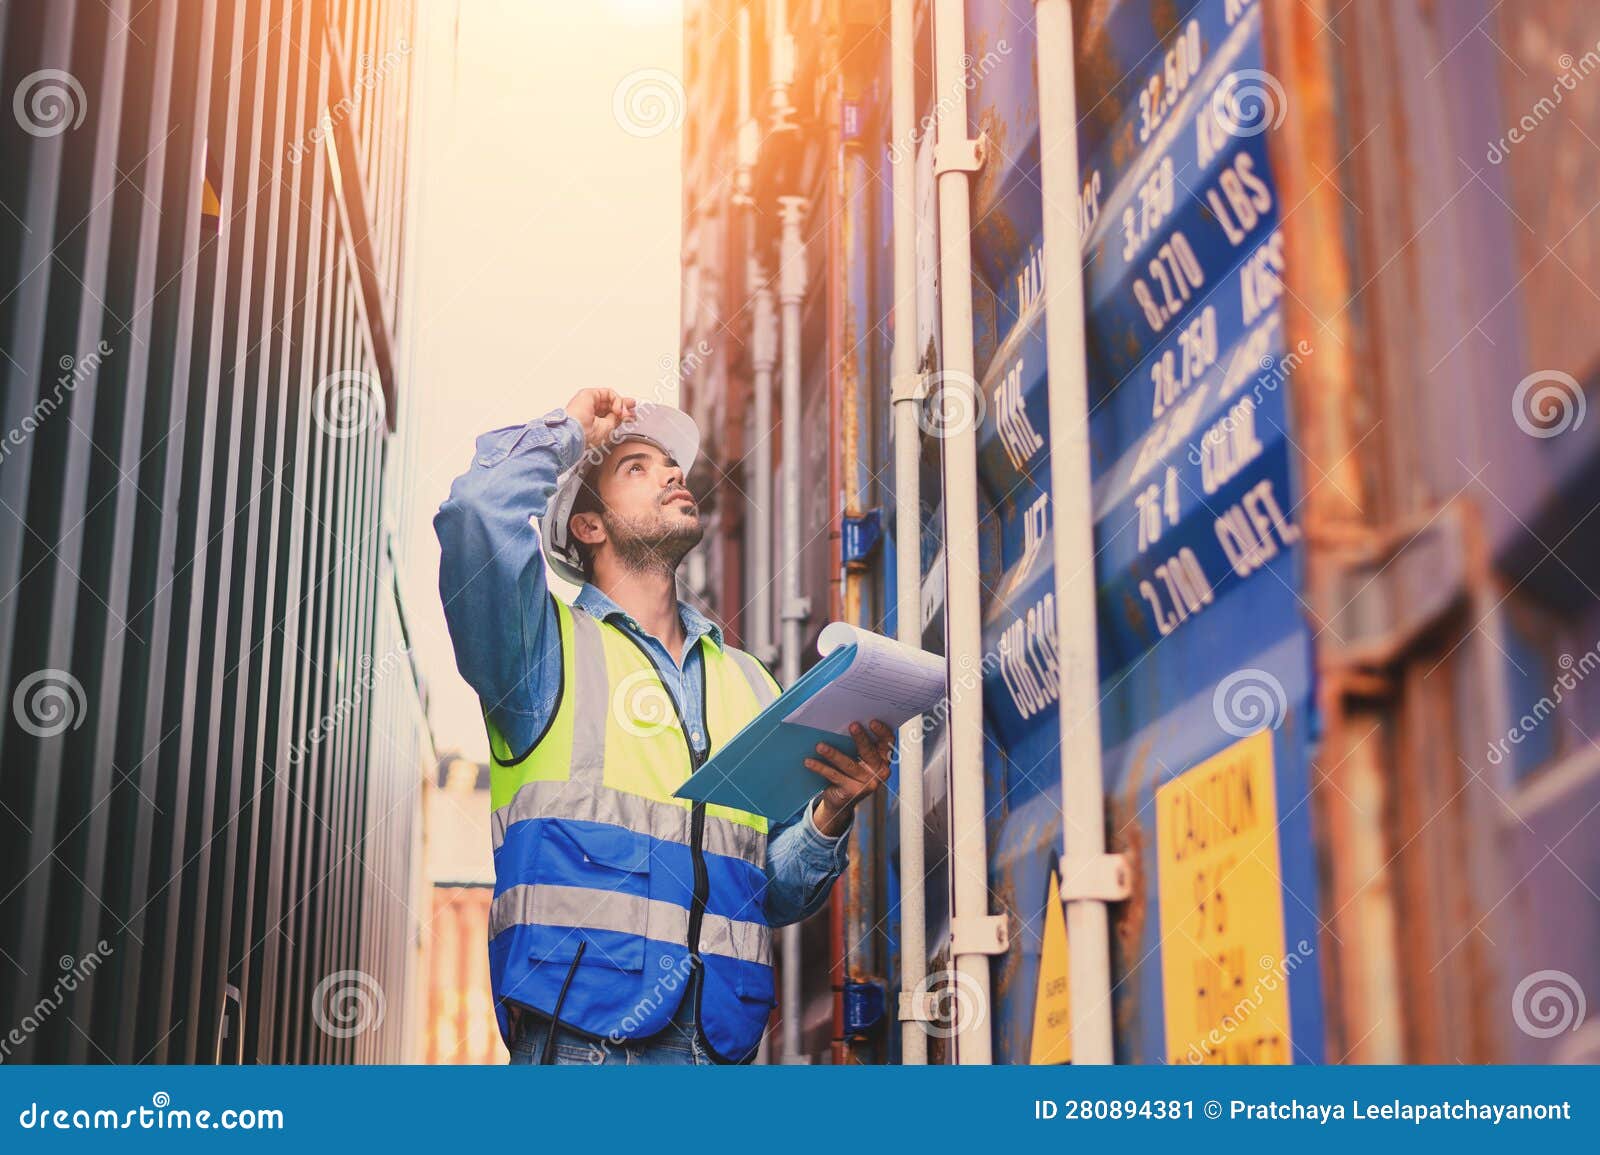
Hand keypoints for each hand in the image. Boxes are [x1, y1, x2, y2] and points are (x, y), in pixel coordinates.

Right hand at [564, 388, 637, 453]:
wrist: (576, 432)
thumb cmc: (587, 436)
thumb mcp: (610, 428)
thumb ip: (618, 419)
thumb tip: (627, 414)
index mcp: (595, 421)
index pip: (611, 413)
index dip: (623, 413)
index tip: (632, 415)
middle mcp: (592, 411)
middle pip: (612, 404)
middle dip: (625, 407)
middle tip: (632, 411)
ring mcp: (590, 402)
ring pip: (611, 398)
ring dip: (621, 405)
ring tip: (623, 413)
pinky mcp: (589, 394)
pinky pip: (608, 393)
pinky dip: (616, 400)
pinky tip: (617, 409)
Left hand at [804, 720, 895, 836]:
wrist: (841, 800)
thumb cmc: (849, 772)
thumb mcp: (857, 757)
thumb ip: (856, 743)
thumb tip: (840, 722)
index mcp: (883, 759)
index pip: (887, 743)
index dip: (882, 731)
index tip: (872, 721)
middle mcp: (878, 772)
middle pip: (870, 753)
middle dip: (861, 738)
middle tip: (853, 725)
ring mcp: (867, 784)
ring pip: (849, 765)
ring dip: (833, 754)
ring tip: (820, 746)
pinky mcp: (852, 792)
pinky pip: (834, 776)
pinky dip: (820, 768)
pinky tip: (809, 761)